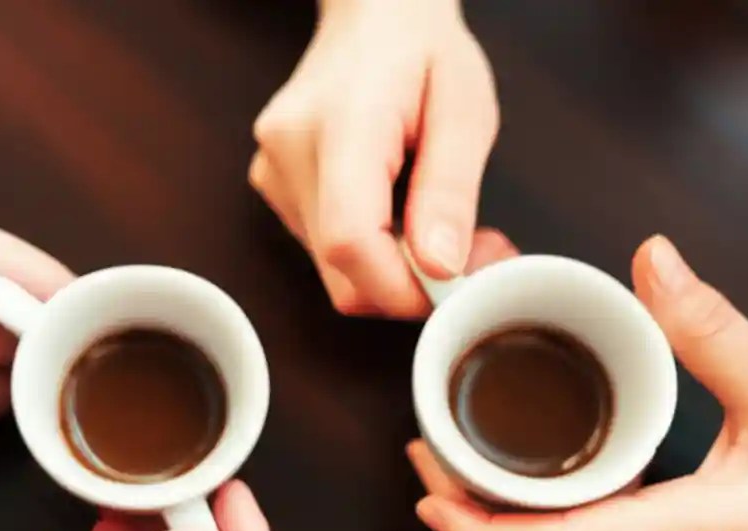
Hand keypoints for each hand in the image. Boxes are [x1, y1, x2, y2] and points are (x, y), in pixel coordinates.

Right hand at [250, 0, 499, 316]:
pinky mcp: (276, 189)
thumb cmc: (421, 50)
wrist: (370, 14)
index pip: (351, 241)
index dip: (406, 286)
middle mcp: (289, 155)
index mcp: (340, 126)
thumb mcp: (464, 110)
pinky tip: (403, 213)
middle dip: (413, 286)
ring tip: (443, 226)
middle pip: (342, 273)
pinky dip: (374, 252)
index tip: (461, 284)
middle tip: (474, 254)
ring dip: (397, 270)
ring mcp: (274, 175)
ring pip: (336, 272)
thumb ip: (450, 191)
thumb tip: (441, 266)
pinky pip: (326, 252)